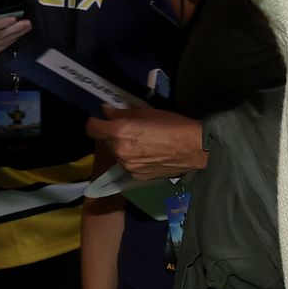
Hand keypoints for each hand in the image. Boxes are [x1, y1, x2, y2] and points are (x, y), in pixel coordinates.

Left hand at [84, 106, 206, 180]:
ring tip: (143, 142)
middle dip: (113, 134)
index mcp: (121, 132)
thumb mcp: (147, 112)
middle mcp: (120, 151)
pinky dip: (133, 158)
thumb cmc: (174, 125)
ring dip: (123, 147)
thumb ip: (122, 113)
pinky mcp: (136, 176)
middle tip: (130, 128)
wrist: (195, 149)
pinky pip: (128, 164)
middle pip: (106, 141)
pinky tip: (149, 154)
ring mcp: (127, 166)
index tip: (101, 118)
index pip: (92, 128)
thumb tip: (106, 111)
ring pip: (117, 153)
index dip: (95, 121)